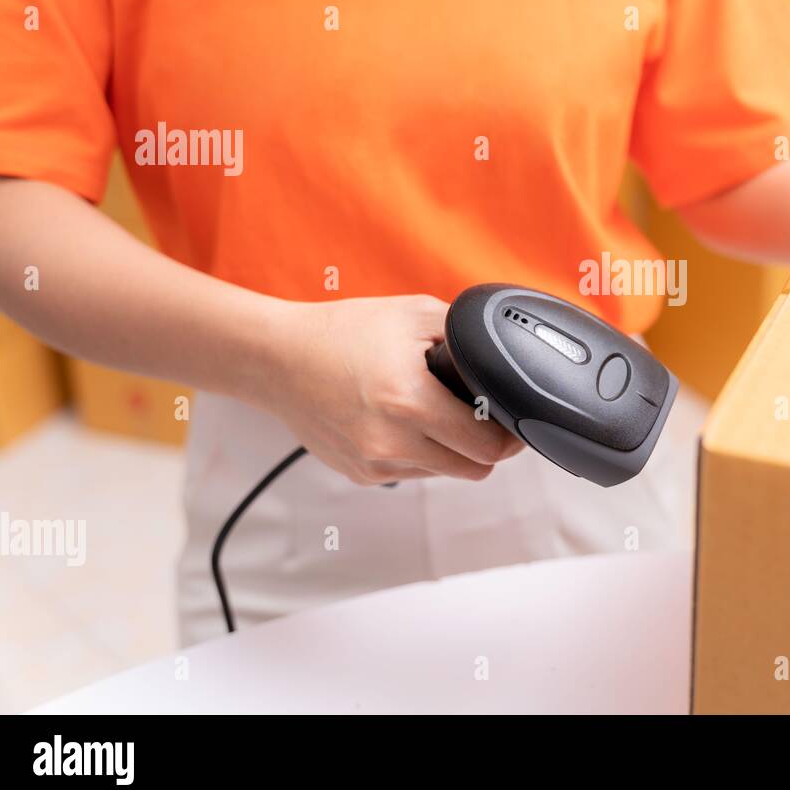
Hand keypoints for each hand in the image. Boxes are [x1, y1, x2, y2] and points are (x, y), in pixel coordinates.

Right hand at [259, 294, 523, 484]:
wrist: (276, 359)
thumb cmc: (341, 332)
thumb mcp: (415, 314)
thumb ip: (466, 336)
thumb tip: (502, 358)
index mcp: (409, 402)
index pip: (487, 446)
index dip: (510, 435)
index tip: (513, 421)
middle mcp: (391, 443)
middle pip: (474, 470)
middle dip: (487, 446)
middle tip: (484, 418)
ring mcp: (374, 465)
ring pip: (444, 473)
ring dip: (452, 451)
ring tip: (436, 412)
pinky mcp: (360, 475)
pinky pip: (412, 473)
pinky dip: (419, 453)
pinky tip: (403, 421)